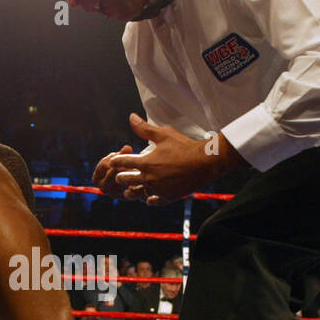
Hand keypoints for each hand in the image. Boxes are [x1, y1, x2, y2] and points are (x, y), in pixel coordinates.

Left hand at [96, 115, 241, 205]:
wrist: (205, 163)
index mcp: (145, 162)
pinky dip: (149, 199)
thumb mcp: (164, 134)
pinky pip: (153, 201)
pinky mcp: (168, 196)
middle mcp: (149, 178)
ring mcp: (158, 189)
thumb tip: (131, 117)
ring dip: (132, 190)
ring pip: (137, 194)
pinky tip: (149, 196)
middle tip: (120, 175)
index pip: (122, 162)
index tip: (114, 161)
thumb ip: (145, 128)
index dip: (115, 161)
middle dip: (120, 176)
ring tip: (131, 188)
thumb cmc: (185, 146)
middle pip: (125, 180)